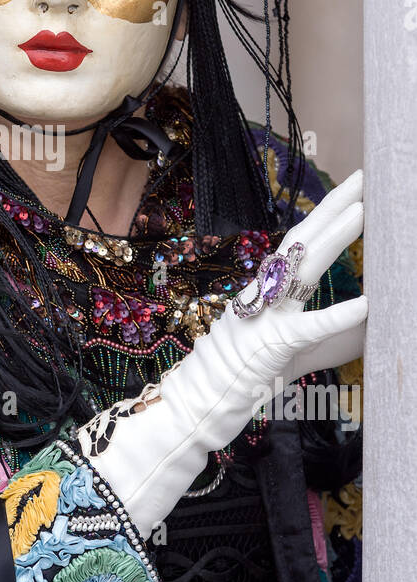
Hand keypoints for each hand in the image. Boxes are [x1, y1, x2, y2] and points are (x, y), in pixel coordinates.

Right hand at [77, 170, 366, 535]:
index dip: (331, 212)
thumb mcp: (304, 349)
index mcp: (272, 289)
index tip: (359, 185)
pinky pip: (307, 329)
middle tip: (367, 176)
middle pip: (303, 240)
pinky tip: (365, 305)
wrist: (201, 406)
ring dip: (334, 239)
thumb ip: (340, 330)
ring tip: (365, 213)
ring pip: (301, 269)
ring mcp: (265, 316)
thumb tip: (381, 313)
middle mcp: (266, 293)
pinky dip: (335, 316)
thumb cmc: (254, 376)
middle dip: (335, 206)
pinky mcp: (270, 346)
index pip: (305, 241)